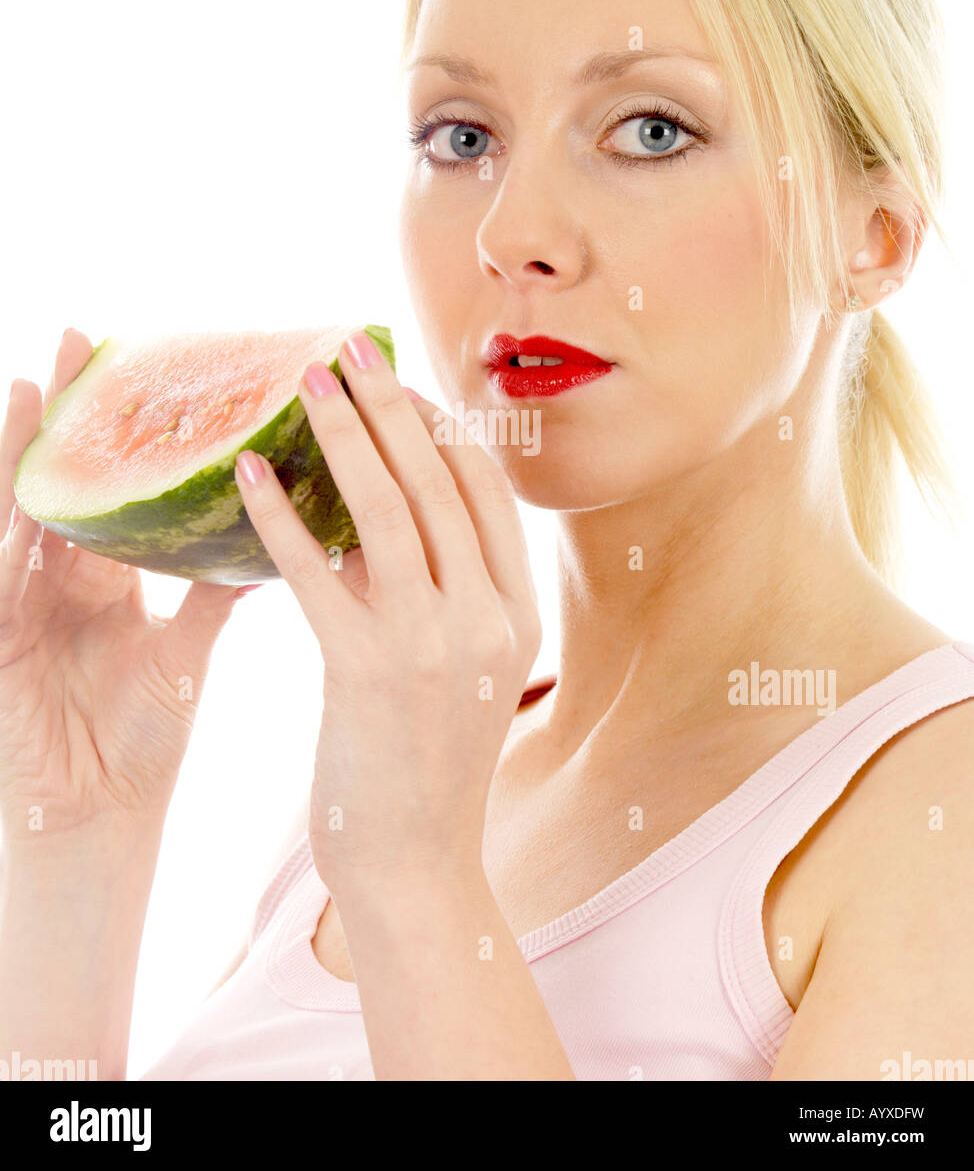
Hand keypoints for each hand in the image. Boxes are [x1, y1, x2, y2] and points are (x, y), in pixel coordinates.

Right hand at [0, 329, 244, 848]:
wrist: (101, 823)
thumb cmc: (139, 744)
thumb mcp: (182, 655)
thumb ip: (213, 596)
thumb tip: (274, 541)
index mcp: (105, 580)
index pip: (117, 488)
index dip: (127, 431)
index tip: (150, 362)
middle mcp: (57, 581)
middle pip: (64, 479)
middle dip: (71, 412)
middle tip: (86, 337)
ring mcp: (18, 606)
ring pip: (18, 511)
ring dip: (24, 448)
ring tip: (34, 382)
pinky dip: (2, 528)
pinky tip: (12, 482)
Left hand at [234, 330, 542, 896]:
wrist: (416, 861)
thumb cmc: (428, 760)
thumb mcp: (462, 667)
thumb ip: (437, 590)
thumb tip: (367, 511)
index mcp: (519, 615)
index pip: (488, 494)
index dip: (443, 428)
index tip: (402, 383)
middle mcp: (487, 621)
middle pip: (440, 485)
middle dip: (393, 405)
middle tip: (352, 346)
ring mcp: (433, 646)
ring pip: (389, 512)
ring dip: (345, 435)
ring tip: (308, 380)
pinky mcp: (366, 672)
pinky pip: (319, 573)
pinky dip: (281, 516)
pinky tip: (251, 474)